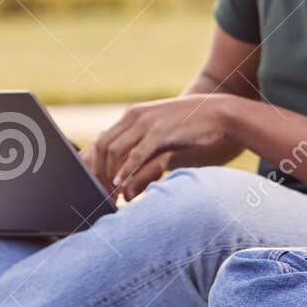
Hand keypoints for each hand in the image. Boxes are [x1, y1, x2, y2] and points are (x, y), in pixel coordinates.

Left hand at [85, 94, 242, 199]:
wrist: (218, 112)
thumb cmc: (190, 127)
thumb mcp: (160, 133)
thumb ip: (142, 148)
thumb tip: (125, 176)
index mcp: (131, 116)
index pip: (100, 139)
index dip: (91, 163)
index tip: (88, 183)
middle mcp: (134, 117)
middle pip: (102, 146)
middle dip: (97, 172)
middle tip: (98, 193)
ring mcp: (146, 123)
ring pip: (114, 150)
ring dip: (108, 175)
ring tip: (108, 194)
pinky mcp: (160, 133)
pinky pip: (136, 154)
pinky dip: (125, 170)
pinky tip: (120, 185)